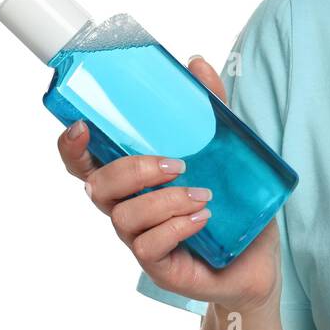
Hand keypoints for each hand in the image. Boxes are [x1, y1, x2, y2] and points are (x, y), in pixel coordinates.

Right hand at [56, 54, 283, 314]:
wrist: (258, 262)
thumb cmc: (233, 206)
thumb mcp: (227, 153)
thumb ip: (210, 110)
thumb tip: (196, 63)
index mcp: (133, 179)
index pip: (84, 163)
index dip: (71, 146)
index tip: (81, 125)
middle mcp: (128, 208)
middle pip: (96, 187)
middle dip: (131, 170)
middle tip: (177, 164)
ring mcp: (139, 239)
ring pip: (124, 216)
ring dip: (163, 201)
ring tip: (204, 196)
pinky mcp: (158, 266)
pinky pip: (147, 247)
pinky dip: (174, 228)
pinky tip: (201, 219)